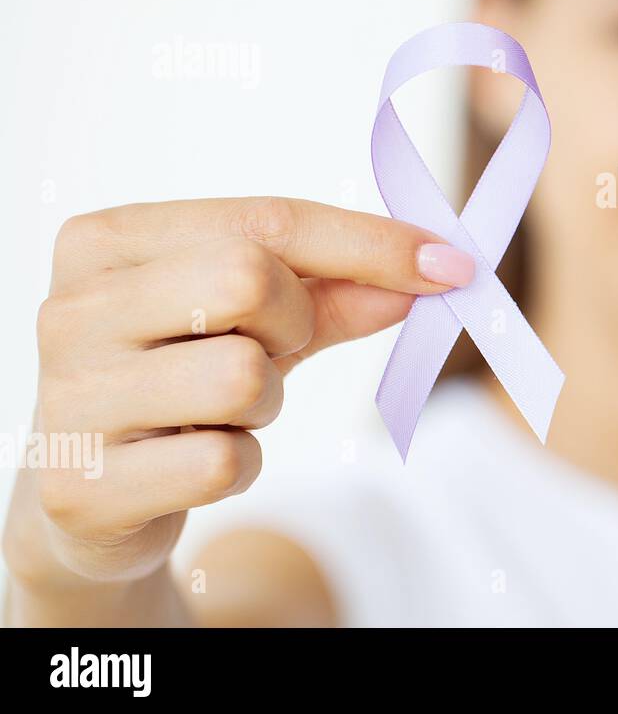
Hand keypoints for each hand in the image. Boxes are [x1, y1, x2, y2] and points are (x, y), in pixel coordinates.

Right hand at [2, 197, 472, 610]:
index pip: (265, 221)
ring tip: (218, 410)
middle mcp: (72, 308)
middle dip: (293, 324)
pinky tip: (197, 460)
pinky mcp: (86, 484)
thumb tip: (431, 271)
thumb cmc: (182, 379)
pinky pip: (224, 462)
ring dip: (264, 402)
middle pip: (248, 279)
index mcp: (107, 241)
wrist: (92, 492)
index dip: (371, 242)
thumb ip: (339, 290)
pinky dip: (240, 464)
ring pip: (242, 376)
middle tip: (268, 350)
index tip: (449, 264)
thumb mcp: (260, 321)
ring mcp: (71, 396)